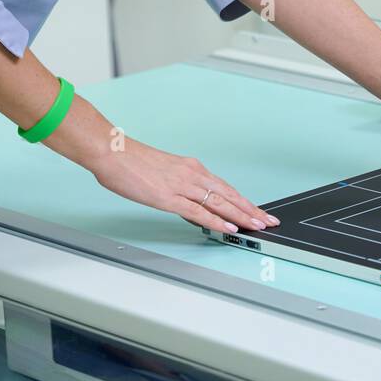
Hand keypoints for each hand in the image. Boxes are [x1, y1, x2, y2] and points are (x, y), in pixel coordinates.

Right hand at [91, 135, 279, 234]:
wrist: (113, 152)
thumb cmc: (131, 162)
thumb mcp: (162, 174)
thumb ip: (179, 190)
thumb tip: (191, 208)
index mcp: (191, 168)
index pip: (224, 187)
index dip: (242, 200)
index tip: (256, 210)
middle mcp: (192, 174)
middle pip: (229, 194)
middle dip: (250, 209)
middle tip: (268, 220)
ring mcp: (182, 185)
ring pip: (219, 202)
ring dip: (241, 215)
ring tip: (257, 225)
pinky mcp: (169, 197)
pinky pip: (199, 211)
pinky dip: (217, 220)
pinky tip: (228, 228)